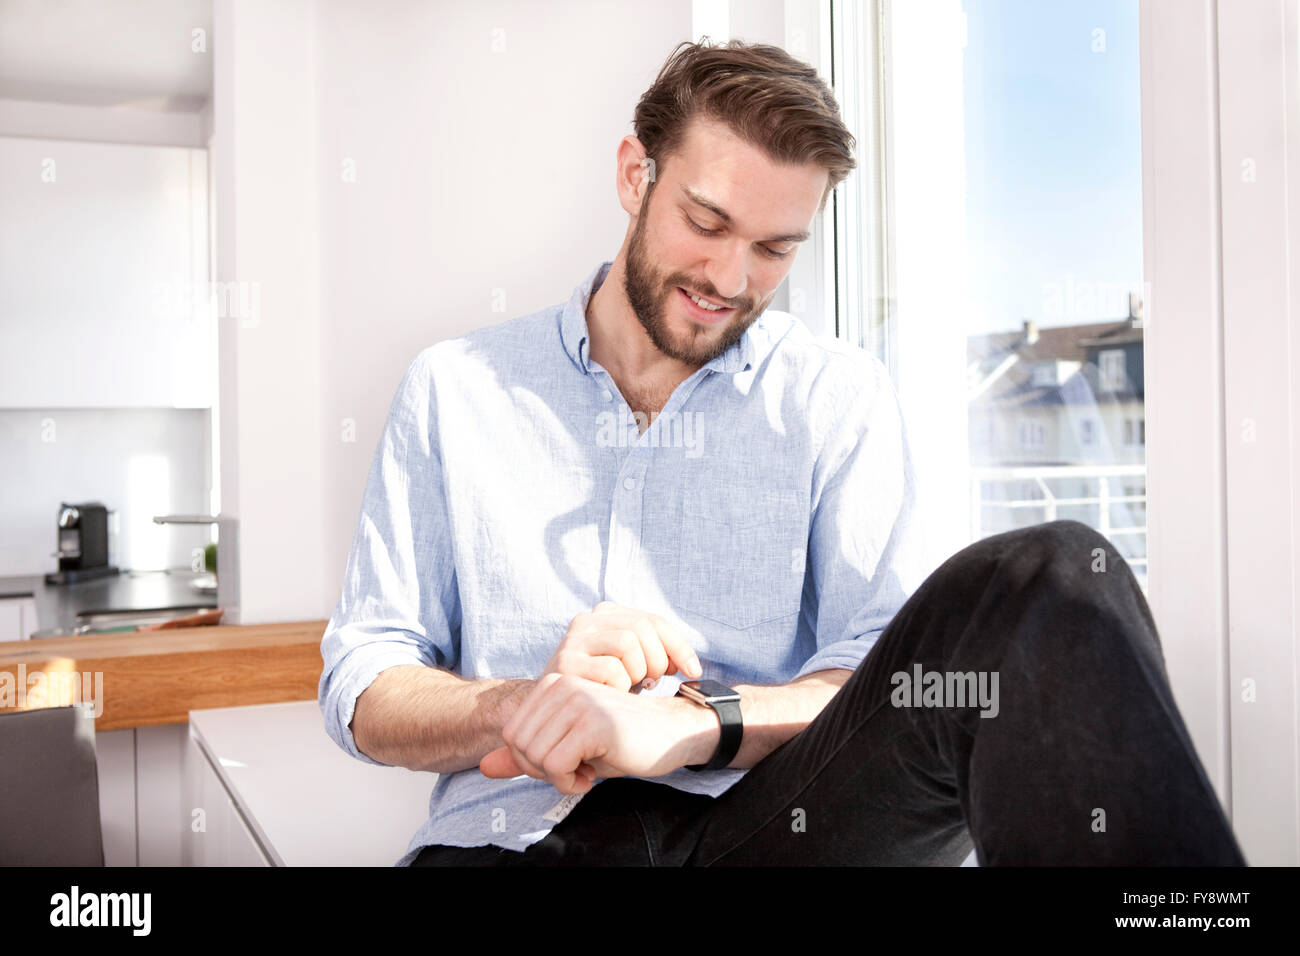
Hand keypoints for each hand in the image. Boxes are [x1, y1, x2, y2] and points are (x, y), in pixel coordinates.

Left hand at [479, 673, 709, 793]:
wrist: (666, 735)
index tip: (563, 761)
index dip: (531, 761)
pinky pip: (556, 767)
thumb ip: (524, 755)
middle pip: (519, 746)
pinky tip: (592, 776)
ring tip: (585, 770)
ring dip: (558, 778)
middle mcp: (562, 685)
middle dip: (541, 771)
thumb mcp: (566, 746)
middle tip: (574, 770)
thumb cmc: (617, 741)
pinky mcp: (593, 723)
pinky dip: (569, 783)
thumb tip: (483, 766)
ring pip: (535, 758)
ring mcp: (578, 701)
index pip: (511, 734)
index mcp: (552, 683)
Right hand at [543, 601, 701, 691]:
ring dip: (638, 672)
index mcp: (606, 615)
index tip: (693, 671)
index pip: (653, 620)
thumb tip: (692, 667)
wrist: (559, 713)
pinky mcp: (564, 664)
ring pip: (627, 642)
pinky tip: (612, 696)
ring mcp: (573, 641)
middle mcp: (586, 621)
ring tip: (630, 687)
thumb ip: (658, 654)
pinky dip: (620, 687)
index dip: (679, 646)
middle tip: (652, 682)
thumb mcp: (634, 665)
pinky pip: (610, 669)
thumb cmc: (604, 689)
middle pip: (642, 628)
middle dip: (657, 660)